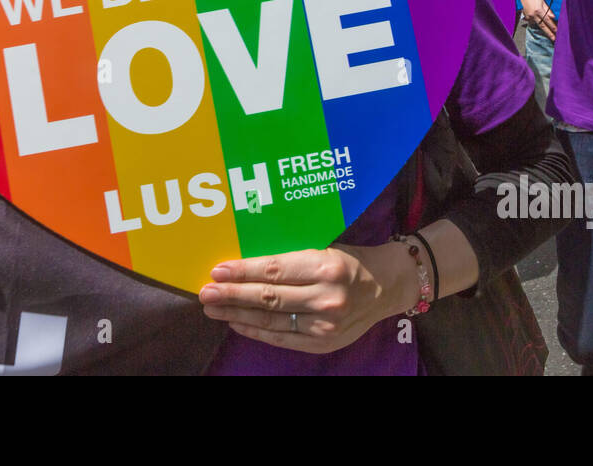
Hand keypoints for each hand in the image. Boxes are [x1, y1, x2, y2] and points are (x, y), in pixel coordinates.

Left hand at [198, 243, 410, 353]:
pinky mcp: (323, 344)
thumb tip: (245, 261)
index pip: (275, 269)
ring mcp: (325, 324)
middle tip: (206, 292)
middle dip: (232, 294)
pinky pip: (281, 338)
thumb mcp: (324, 248)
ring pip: (271, 319)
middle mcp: (327, 297)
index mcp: (327, 265)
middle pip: (269, 296)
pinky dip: (255, 330)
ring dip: (237, 314)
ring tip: (213, 308)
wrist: (386, 287)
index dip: (243, 271)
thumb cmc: (349, 261)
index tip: (217, 270)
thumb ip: (290, 257)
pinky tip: (236, 322)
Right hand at [520, 0, 556, 40]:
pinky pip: (532, 22)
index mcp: (539, 11)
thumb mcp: (543, 2)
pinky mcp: (526, 17)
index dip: (552, 26)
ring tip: (549, 34)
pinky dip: (536, 23)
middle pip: (542, 26)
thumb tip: (553, 17)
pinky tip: (538, 24)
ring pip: (537, 25)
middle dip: (549, 33)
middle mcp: (534, 15)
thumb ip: (548, 10)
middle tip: (553, 38)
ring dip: (543, 29)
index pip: (547, 20)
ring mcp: (529, 17)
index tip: (556, 31)